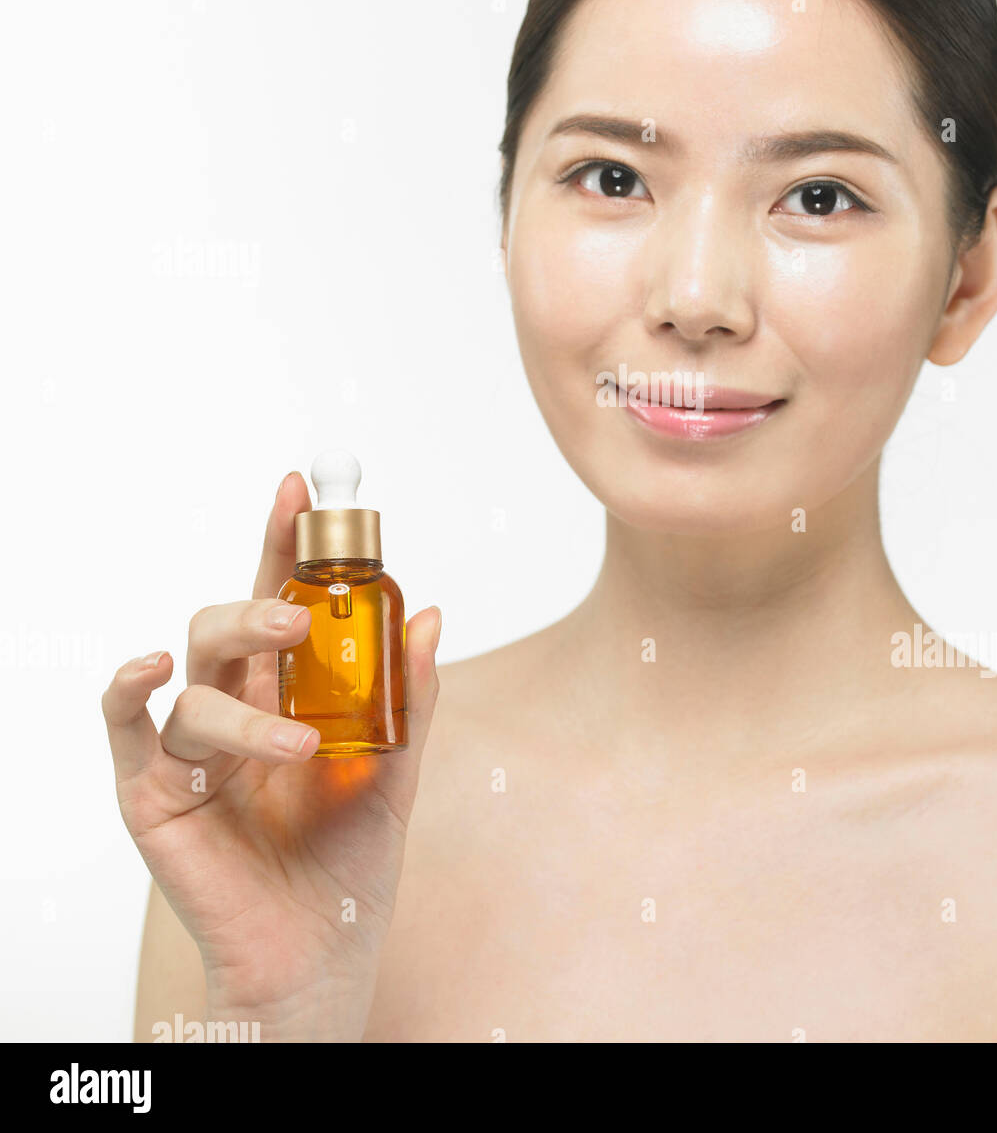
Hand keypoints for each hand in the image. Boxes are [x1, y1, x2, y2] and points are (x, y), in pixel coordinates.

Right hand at [103, 472, 439, 1039]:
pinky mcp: (155, 793)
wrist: (324, 949)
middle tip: (302, 613)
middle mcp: (236, 704)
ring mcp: (191, 748)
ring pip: (198, 680)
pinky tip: (152, 668)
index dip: (287, 541)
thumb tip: (431, 612)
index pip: (282, 596)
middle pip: (228, 620)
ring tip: (299, 745)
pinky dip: (131, 691)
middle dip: (261, 600)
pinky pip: (128, 728)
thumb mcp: (396, 765)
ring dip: (246, 704)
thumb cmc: (352, 857)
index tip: (304, 484)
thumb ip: (409, 694)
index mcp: (290, 688)